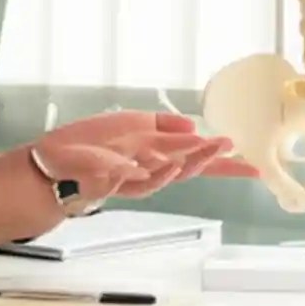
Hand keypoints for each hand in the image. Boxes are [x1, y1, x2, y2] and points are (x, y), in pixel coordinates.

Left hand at [34, 111, 259, 199]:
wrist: (52, 162)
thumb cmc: (89, 145)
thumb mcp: (131, 124)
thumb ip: (163, 125)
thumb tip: (194, 126)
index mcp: (154, 157)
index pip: (194, 161)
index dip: (222, 163)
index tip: (252, 166)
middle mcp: (145, 171)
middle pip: (183, 172)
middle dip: (204, 160)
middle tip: (226, 148)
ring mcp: (124, 179)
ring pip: (158, 180)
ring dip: (176, 168)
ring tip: (193, 154)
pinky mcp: (101, 180)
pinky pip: (119, 181)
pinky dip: (131, 176)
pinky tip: (146, 168)